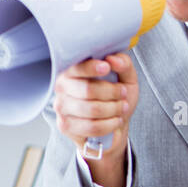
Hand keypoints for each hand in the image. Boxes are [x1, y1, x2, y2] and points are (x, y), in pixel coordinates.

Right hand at [52, 52, 137, 169]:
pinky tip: (116, 120)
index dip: (91, 68)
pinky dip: (110, 124)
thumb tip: (112, 59)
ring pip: (92, 109)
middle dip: (113, 92)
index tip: (106, 68)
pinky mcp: (65, 126)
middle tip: (123, 93)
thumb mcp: (126, 77)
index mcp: (72, 71)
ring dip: (114, 109)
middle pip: (88, 90)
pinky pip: (92, 126)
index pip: (77, 67)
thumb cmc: (116, 97)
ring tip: (122, 107)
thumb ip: (123, 64)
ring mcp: (61, 107)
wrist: (114, 123)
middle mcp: (62, 87)